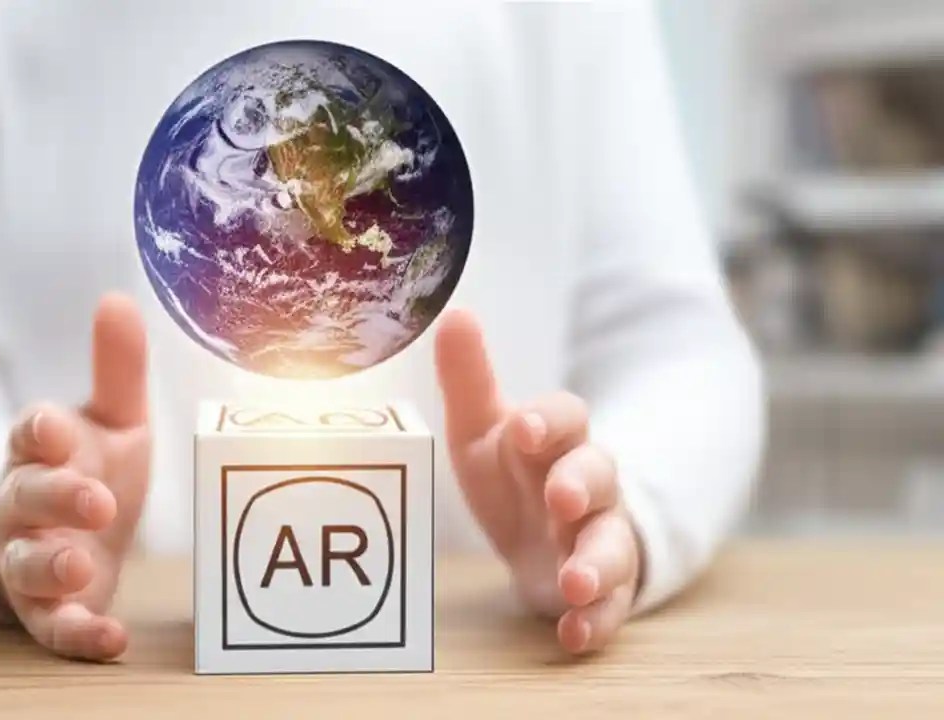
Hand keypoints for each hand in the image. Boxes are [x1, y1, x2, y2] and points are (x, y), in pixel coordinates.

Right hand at [0, 293, 150, 660]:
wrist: (69, 539)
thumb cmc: (90, 468)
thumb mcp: (110, 420)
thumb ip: (117, 370)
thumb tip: (118, 298)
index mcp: (38, 451)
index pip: (30, 433)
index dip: (40, 430)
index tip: (56, 427)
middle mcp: (23, 505)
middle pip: (22, 498)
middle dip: (53, 497)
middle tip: (95, 500)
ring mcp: (31, 560)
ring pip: (24, 565)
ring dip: (47, 568)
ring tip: (78, 569)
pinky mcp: (49, 612)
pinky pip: (53, 629)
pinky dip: (79, 636)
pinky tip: (112, 638)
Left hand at [434, 309, 640, 653]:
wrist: (549, 533)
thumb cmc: (514, 472)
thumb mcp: (484, 428)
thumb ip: (469, 379)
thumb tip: (456, 314)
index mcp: (557, 439)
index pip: (566, 416)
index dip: (549, 420)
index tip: (525, 427)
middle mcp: (588, 484)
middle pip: (598, 476)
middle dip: (581, 484)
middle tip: (561, 496)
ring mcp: (600, 537)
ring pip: (612, 544)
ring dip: (597, 561)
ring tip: (575, 580)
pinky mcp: (602, 590)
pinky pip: (610, 607)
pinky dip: (595, 620)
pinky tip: (574, 633)